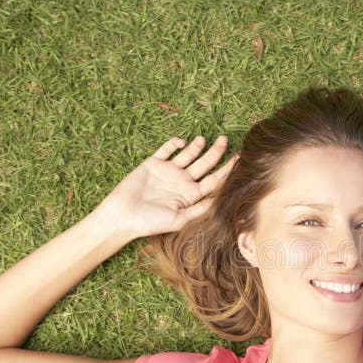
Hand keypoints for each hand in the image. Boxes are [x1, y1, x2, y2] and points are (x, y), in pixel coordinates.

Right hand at [94, 135, 238, 238]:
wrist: (122, 216)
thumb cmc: (151, 223)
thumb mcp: (180, 219)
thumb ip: (200, 209)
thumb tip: (221, 201)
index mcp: (191, 195)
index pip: (214, 181)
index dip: (227, 170)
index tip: (239, 159)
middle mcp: (182, 182)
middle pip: (204, 164)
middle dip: (216, 152)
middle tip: (224, 139)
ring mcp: (168, 171)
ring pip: (187, 155)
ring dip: (197, 146)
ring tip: (204, 139)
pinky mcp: (153, 164)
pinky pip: (166, 150)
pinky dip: (174, 144)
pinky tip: (181, 142)